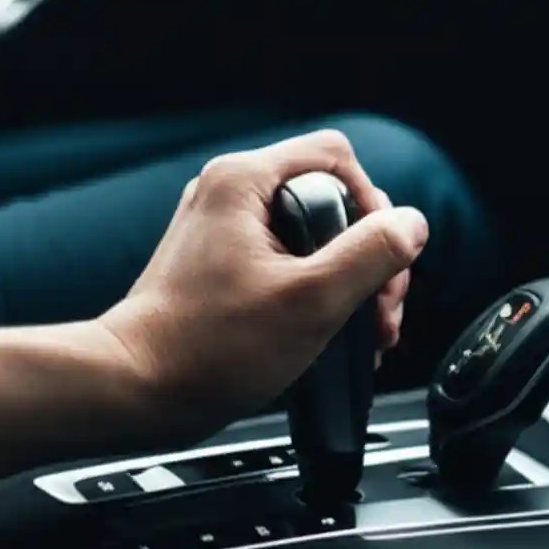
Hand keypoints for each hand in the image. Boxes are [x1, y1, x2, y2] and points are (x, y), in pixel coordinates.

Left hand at [98, 129, 428, 437]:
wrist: (136, 390)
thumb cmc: (207, 348)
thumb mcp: (311, 300)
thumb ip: (371, 255)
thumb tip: (412, 225)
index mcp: (243, 182)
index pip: (337, 158)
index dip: (373, 206)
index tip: (380, 258)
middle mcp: (229, 194)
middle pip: (330, 200)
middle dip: (368, 256)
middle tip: (380, 308)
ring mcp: (222, 231)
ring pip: (312, 237)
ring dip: (348, 282)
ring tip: (365, 333)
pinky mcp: (221, 267)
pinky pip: (287, 263)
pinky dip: (316, 294)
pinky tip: (333, 336)